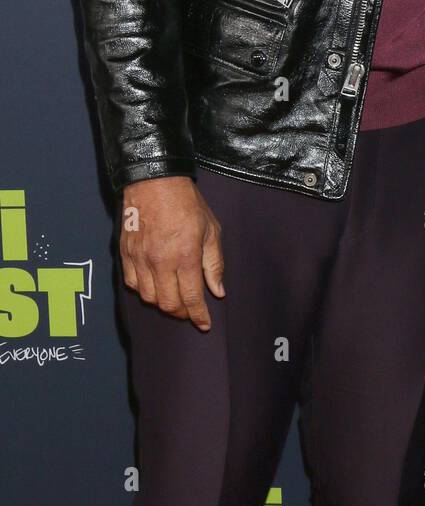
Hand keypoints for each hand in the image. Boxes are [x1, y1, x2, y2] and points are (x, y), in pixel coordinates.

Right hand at [118, 176, 224, 330]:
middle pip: (168, 304)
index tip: (204, 324)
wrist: (155, 181)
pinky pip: (131, 284)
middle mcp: (160, 261)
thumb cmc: (187, 203)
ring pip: (148, 298)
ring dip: (163, 303)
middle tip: (190, 310)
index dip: (199, 316)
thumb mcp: (211, 229)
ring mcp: (140, 259)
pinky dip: (143, 290)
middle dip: (181, 313)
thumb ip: (214, 263)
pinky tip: (154, 284)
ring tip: (174, 297)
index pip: (192, 298)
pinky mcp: (126, 254)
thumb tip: (217, 291)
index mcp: (185, 256)